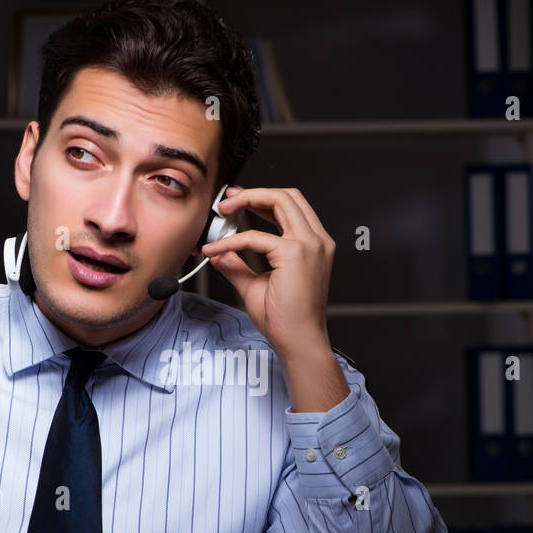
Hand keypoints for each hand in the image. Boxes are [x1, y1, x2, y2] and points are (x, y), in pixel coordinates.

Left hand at [201, 186, 335, 357]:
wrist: (299, 341)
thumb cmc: (286, 320)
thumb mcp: (256, 285)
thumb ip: (238, 266)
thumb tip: (219, 254)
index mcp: (314, 245)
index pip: (291, 207)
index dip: (262, 198)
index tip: (238, 201)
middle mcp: (316, 240)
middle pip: (288, 195)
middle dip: (254, 192)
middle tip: (227, 201)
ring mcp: (309, 244)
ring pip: (280, 200)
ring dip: (247, 200)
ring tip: (223, 210)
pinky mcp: (294, 254)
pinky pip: (255, 237)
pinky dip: (231, 241)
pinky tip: (216, 249)